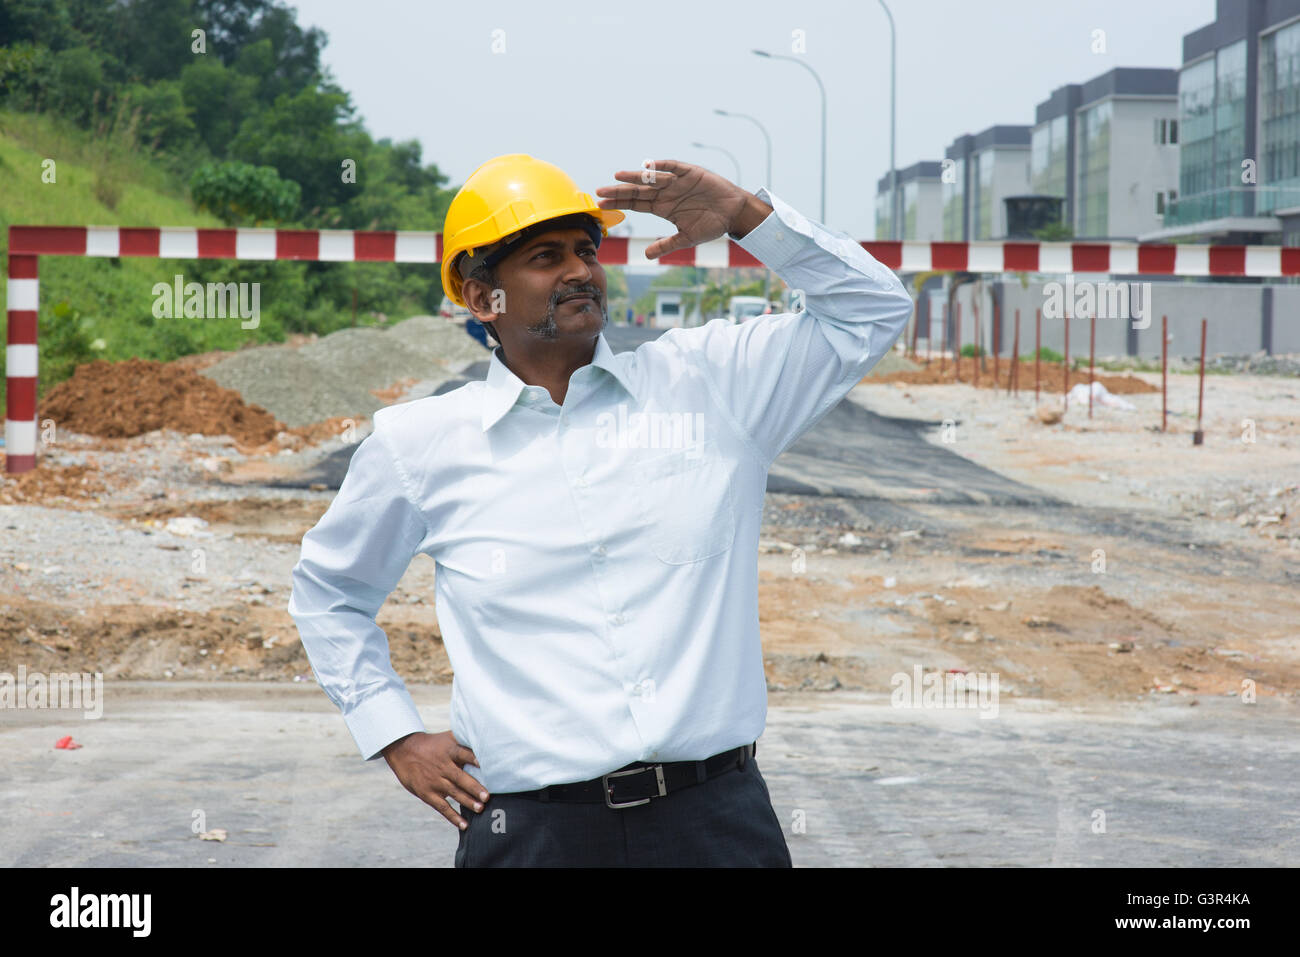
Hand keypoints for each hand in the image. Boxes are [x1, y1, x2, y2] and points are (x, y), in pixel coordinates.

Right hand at [382, 730, 488, 829]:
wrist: (404, 751)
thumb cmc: (432, 745)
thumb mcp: (447, 738)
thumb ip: (465, 740)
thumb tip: (487, 741)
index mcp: (449, 750)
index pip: (464, 754)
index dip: (475, 760)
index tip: (487, 766)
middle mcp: (443, 766)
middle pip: (460, 777)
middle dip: (474, 788)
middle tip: (487, 796)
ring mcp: (434, 781)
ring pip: (453, 793)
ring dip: (467, 801)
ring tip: (480, 809)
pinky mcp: (427, 794)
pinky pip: (442, 807)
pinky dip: (453, 817)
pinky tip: (464, 825)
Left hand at [595, 159, 756, 259]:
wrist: (733, 212)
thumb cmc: (711, 224)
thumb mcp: (686, 238)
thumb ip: (666, 245)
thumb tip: (645, 255)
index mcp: (662, 207)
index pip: (636, 204)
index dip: (619, 203)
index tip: (602, 204)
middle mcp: (666, 192)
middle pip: (638, 190)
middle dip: (620, 191)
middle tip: (600, 191)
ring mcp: (676, 181)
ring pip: (651, 179)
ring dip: (635, 177)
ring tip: (618, 176)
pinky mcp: (690, 173)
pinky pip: (673, 167)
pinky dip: (662, 167)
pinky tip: (648, 166)